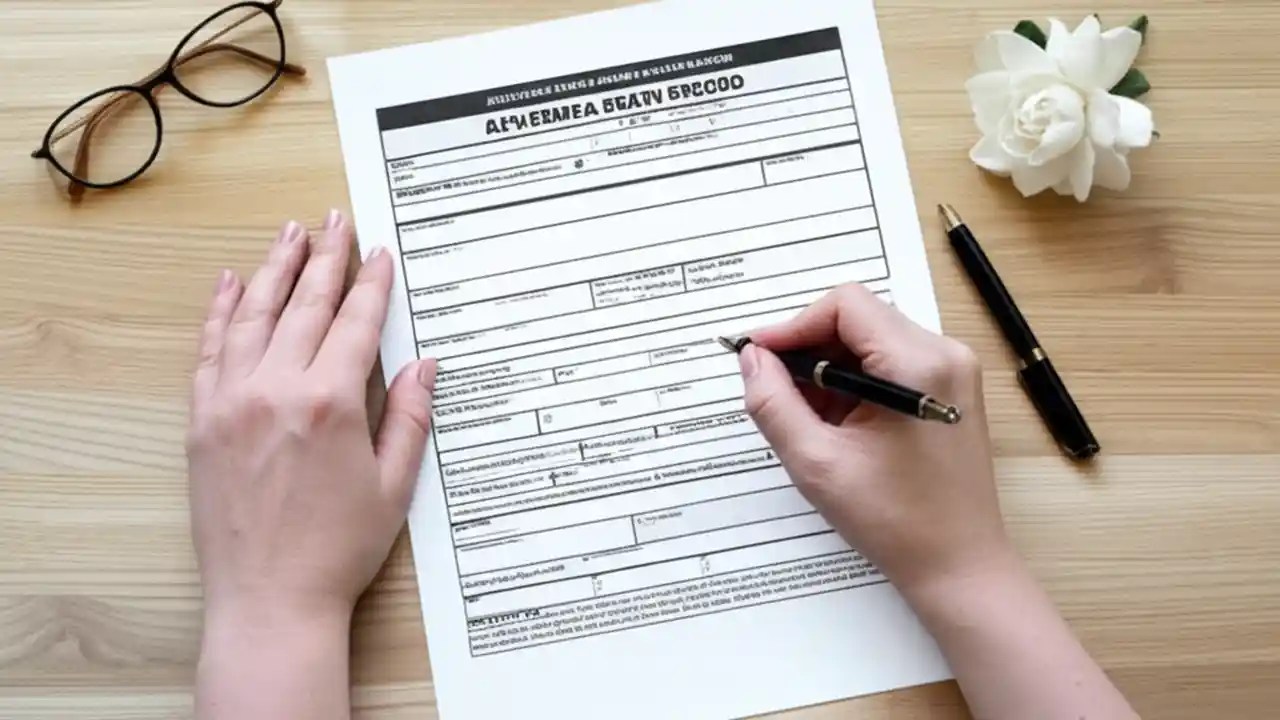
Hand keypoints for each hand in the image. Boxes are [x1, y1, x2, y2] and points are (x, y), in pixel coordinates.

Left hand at [186, 209, 436, 625]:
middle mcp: (277, 389)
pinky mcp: (202, 421)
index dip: (372, 284)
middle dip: (325, 258)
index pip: (355, 323)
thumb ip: (409, 417)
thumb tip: (424, 364)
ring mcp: (232, 401)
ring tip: (290, 234)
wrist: (270, 600)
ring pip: (254, 316)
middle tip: (336, 222)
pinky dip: (221, 313)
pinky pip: (210, 350)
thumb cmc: (338, 550)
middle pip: (304, 305)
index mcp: (332, 402)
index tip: (380, 253)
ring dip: (274, 269)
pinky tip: (231, 284)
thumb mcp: (393, 485)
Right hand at [738, 283, 1010, 598]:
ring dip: (830, 368)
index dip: (794, 326)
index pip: (845, 305)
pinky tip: (837, 424)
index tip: (760, 357)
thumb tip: (752, 359)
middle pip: (859, 318)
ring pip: (872, 340)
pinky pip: (891, 363)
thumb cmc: (896, 522)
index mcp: (918, 365)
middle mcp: (944, 355)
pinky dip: (855, 382)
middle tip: (775, 390)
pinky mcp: (951, 391)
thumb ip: (774, 403)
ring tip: (808, 417)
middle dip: (809, 349)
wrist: (959, 566)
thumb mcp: (817, 463)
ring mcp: (953, 372)